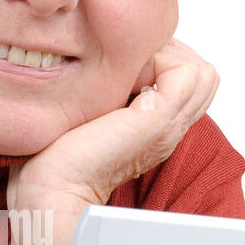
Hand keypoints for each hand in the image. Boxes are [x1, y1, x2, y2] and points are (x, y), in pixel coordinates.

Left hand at [7, 38, 219, 244]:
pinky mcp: (158, 122)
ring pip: (196, 68)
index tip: (117, 69)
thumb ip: (113, 92)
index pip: (184, 72)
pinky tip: (119, 79)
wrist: (49, 191)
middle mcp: (170, 128)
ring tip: (121, 74)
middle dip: (161, 52)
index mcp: (157, 126)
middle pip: (196, 68)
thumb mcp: (92, 112)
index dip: (155, 58)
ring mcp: (168, 126)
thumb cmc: (56, 157)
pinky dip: (155, 59)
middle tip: (121, 68)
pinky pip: (186, 71)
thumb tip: (112, 58)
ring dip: (160, 55)